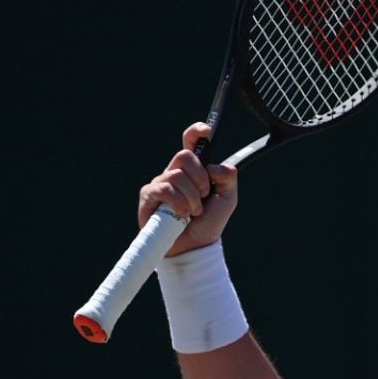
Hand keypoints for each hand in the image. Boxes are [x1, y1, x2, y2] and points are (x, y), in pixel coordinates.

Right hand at [137, 122, 239, 257]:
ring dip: (192, 197)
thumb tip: (215, 166)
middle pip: (184, 156)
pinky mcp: (149, 195)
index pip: (191, 143)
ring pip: (177, 175)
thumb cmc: (208, 222)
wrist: (195, 247)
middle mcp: (175, 172)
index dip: (196, 132)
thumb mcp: (227, 199)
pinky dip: (179, 203)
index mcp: (194, 170)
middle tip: (204, 195)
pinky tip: (182, 215)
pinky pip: (164, 188)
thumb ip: (228, 179)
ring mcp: (161, 183)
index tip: (207, 131)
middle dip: (199, 177)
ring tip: (193, 212)